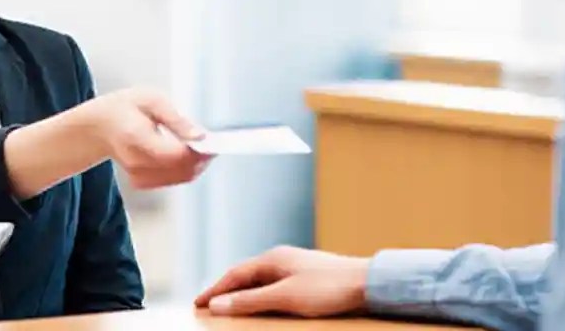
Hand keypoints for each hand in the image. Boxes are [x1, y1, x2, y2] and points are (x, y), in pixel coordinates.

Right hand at [88, 87, 212, 189]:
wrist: (97, 127)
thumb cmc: (123, 108)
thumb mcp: (151, 100)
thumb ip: (176, 119)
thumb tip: (200, 135)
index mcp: (136, 136)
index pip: (174, 154)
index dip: (198, 150)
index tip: (212, 140)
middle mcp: (135, 161)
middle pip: (181, 170)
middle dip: (202, 158)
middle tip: (211, 142)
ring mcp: (136, 174)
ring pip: (180, 178)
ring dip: (196, 164)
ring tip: (200, 146)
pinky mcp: (140, 181)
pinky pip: (172, 180)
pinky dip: (184, 170)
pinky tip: (186, 155)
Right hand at [194, 246, 369, 317]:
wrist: (366, 282)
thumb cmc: (327, 288)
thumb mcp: (284, 297)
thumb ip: (250, 300)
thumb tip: (218, 304)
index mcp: (273, 259)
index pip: (234, 274)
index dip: (215, 290)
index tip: (198, 303)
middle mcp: (281, 258)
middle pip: (245, 275)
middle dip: (225, 290)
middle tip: (208, 305)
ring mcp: (294, 266)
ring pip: (260, 279)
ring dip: (243, 292)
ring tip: (230, 306)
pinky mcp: (306, 275)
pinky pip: (273, 284)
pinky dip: (260, 294)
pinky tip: (263, 302)